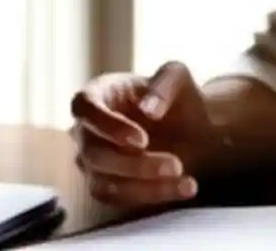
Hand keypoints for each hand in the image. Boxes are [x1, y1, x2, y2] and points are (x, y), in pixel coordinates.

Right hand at [70, 62, 219, 206]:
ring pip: (104, 182)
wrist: (191, 126)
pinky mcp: (107, 184)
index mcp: (98, 94)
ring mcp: (93, 160)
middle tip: (176, 165)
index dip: (107, 126)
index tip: (142, 140)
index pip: (84, 107)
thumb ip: (164, 84)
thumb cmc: (177, 95)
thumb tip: (148, 110)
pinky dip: (151, 195)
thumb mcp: (178, 76)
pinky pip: (119, 198)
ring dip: (144, 186)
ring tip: (187, 181)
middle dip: (135, 164)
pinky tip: (184, 188)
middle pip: (94, 153)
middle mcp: (87, 129)